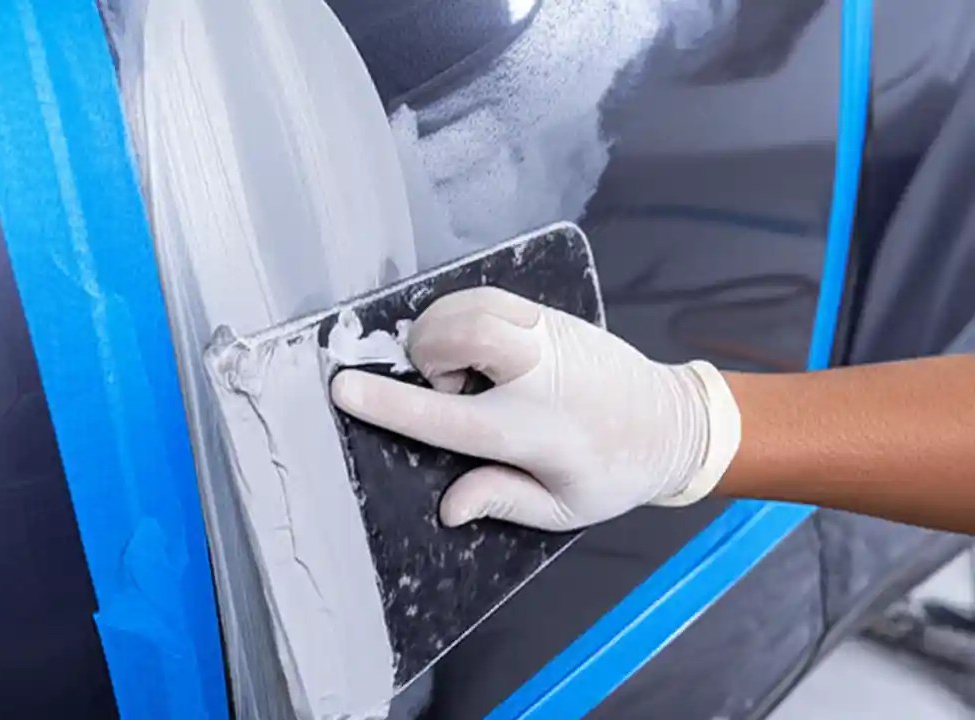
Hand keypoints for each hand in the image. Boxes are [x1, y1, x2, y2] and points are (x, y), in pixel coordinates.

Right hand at [330, 287, 741, 531]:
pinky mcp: (551, 315)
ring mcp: (546, 334)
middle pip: (464, 333)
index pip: (447, 417)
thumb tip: (449, 506)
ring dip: (444, 331)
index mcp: (531, 430)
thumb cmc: (612, 471)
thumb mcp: (560, 508)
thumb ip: (502, 500)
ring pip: (472, 304)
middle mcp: (537, 373)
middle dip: (430, 351)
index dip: (390, 404)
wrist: (673, 422)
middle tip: (446, 385)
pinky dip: (462, 313)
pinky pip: (488, 295)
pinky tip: (474, 346)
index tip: (343, 387)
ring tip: (462, 370)